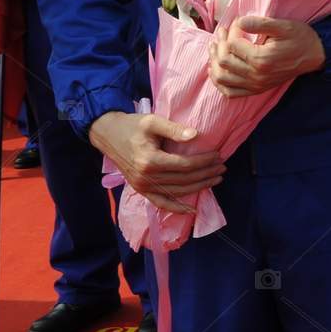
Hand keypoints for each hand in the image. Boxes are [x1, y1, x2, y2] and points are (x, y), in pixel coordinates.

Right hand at [88, 111, 224, 213]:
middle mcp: (146, 177)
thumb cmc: (131, 125)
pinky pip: (160, 202)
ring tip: (216, 179)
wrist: (107, 134)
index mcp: (150, 160)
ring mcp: (142, 186)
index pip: (185, 165)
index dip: (204, 162)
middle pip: (184, 179)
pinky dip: (176, 207)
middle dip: (206, 174)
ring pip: (177, 191)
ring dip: (199, 187)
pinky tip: (191, 210)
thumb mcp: (152, 121)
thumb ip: (174, 129)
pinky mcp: (140, 189)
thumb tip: (196, 135)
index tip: (219, 156)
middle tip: (223, 167)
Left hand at [208, 15, 325, 96]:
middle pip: (223, 61)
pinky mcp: (257, 90)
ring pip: (222, 78)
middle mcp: (257, 75)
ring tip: (215, 48)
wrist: (315, 55)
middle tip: (223, 32)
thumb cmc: (300, 38)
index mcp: (262, 59)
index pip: (232, 45)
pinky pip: (230, 93)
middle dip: (219, 44)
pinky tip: (218, 70)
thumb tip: (238, 21)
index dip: (231, 31)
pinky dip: (220, 83)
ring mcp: (256, 85)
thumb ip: (259, 23)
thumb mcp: (283, 25)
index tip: (237, 23)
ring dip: (214, 63)